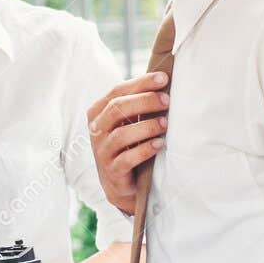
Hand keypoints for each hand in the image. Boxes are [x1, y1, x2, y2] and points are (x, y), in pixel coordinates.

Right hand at [86, 71, 169, 214]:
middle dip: (145, 101)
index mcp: (98, 112)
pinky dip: (145, 150)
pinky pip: (127, 159)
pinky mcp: (112, 171)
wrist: (120, 183)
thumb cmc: (127, 145)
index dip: (141, 83)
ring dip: (146, 127)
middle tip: (167, 100)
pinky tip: (159, 144)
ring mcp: (102, 151)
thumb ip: (137, 104)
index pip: (117, 91)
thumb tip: (164, 82)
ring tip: (165, 123)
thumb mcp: (127, 122)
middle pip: (117, 109)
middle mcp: (96, 130)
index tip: (163, 78)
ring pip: (121, 135)